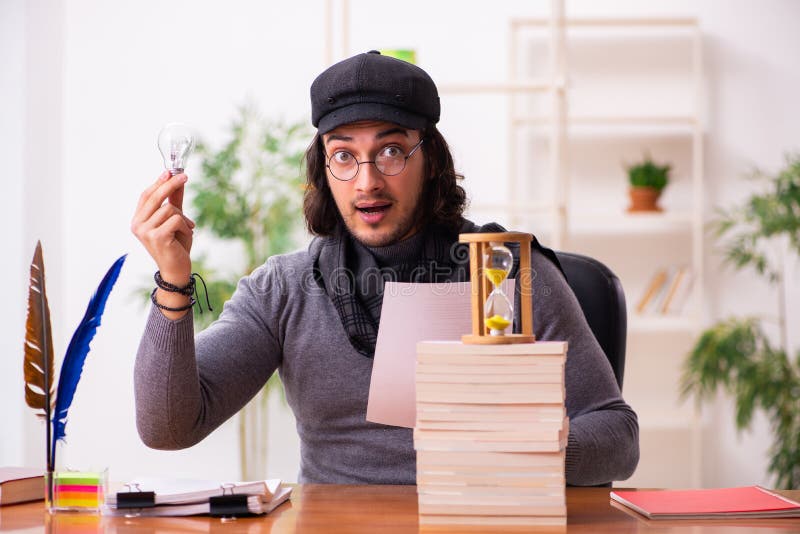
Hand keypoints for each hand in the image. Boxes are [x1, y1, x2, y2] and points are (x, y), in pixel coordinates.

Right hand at [131, 171, 195, 317]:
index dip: (158, 182)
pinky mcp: (157, 237)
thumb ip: (174, 201)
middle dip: (171, 185)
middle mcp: (137, 225)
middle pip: (155, 197)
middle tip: (185, 176)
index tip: (171, 171)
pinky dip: (185, 225)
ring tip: (187, 228)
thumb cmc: (175, 246)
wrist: (177, 270)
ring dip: (183, 217)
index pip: (146, 196)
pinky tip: (187, 235)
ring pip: (169, 209)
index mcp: (138, 220)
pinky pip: (176, 219)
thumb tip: (177, 181)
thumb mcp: (175, 220)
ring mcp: (145, 231)